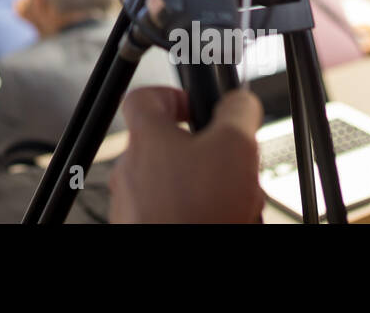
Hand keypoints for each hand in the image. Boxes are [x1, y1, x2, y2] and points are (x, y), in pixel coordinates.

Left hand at [109, 87, 263, 222]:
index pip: (145, 98)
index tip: (197, 108)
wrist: (179, 272)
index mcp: (146, 138)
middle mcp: (131, 169)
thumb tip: (239, 100)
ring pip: (175, 184)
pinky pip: (172, 212)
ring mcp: (133, 203)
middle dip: (208, 156)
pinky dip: (198, 214)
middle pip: (170, 147)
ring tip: (234, 204)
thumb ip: (236, 112)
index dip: (174, 97)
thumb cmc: (197, 211)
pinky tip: (222, 220)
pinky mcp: (142, 227)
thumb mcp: (234, 146)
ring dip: (207, 189)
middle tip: (232, 168)